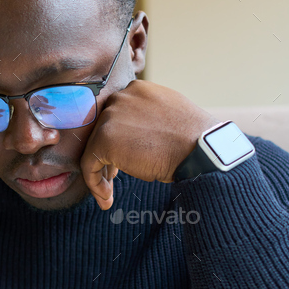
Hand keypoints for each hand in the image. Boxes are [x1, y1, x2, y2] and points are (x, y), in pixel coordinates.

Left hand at [80, 80, 218, 209]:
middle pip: (101, 130)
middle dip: (107, 156)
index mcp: (136, 89)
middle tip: (114, 177)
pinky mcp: (105, 139)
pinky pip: (89, 164)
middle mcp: (120, 97)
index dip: (116, 139)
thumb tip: (131, 133)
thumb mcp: (166, 115)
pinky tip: (106, 199)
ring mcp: (110, 117)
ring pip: (93, 147)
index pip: (115, 115)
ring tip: (109, 193)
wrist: (199, 150)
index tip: (122, 159)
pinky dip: (94, 183)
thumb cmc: (191, 139)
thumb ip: (145, 117)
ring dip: (100, 172)